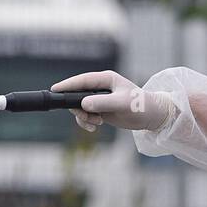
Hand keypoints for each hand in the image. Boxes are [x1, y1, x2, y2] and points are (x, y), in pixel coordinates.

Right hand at [51, 70, 171, 131]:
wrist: (152, 117)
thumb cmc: (141, 105)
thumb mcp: (122, 104)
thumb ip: (102, 103)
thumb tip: (83, 104)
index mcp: (106, 79)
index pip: (82, 80)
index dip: (68, 84)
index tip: (55, 90)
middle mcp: (101, 87)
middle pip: (77, 94)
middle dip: (78, 107)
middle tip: (86, 117)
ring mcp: (100, 99)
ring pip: (80, 107)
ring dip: (84, 117)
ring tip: (97, 123)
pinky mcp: (101, 110)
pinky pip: (86, 115)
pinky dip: (87, 122)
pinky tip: (96, 127)